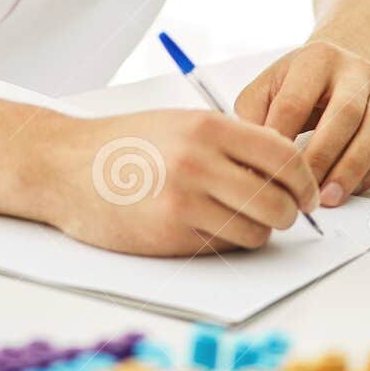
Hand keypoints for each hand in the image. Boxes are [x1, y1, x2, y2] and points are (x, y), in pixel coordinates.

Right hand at [37, 108, 320, 256]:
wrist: (63, 165)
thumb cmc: (124, 143)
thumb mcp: (180, 123)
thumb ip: (231, 141)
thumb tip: (285, 168)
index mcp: (208, 127)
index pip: (285, 156)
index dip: (304, 180)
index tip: (306, 192)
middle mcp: (200, 162)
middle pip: (279, 200)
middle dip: (287, 212)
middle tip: (279, 212)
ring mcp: (185, 201)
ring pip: (257, 230)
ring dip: (257, 231)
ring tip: (235, 218)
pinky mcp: (170, 234)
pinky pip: (225, 247)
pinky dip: (227, 243)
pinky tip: (206, 227)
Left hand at [234, 41, 369, 206]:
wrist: (344, 67)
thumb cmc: (300, 84)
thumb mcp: (269, 86)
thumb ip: (254, 115)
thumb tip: (251, 157)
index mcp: (316, 59)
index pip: (295, 100)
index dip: (281, 137)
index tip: (268, 167)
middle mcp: (356, 71)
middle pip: (344, 114)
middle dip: (322, 156)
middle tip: (303, 190)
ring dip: (352, 168)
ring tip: (328, 197)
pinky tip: (353, 188)